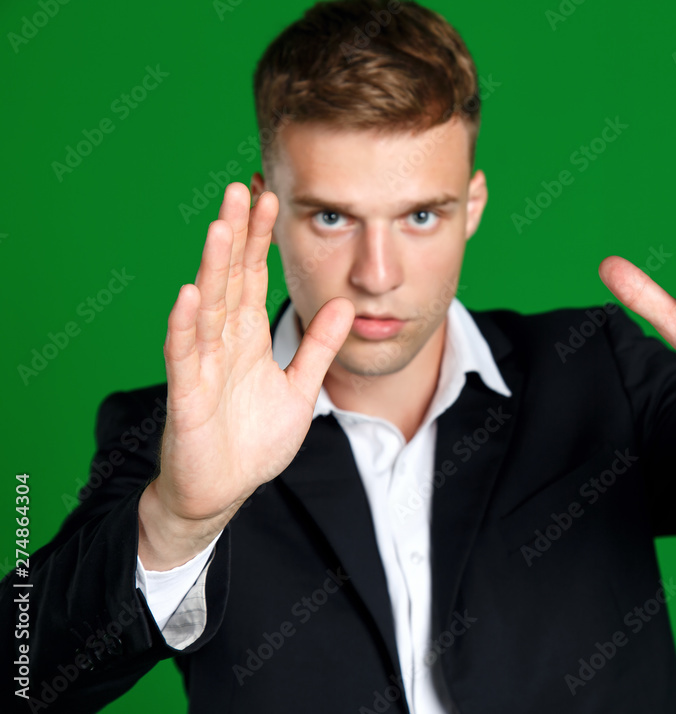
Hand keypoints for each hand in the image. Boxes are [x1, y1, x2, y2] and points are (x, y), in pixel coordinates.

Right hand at [139, 183, 353, 567]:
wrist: (224, 490)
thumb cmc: (254, 439)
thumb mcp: (300, 388)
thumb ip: (319, 347)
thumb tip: (344, 304)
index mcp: (247, 338)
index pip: (253, 277)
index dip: (260, 238)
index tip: (269, 197)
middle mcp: (222, 343)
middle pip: (228, 279)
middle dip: (236, 235)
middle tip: (240, 188)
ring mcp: (202, 367)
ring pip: (206, 308)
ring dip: (212, 268)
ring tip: (221, 227)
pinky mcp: (188, 397)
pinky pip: (185, 358)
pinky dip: (186, 327)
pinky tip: (188, 295)